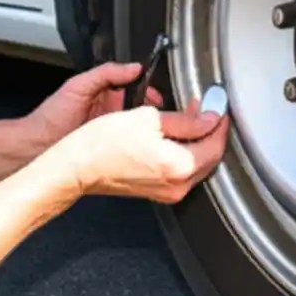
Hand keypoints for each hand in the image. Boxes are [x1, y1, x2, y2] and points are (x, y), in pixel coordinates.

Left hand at [27, 62, 164, 146]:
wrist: (36, 146)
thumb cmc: (51, 117)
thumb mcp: (78, 85)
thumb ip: (106, 72)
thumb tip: (134, 67)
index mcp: (106, 93)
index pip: (136, 87)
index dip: (149, 90)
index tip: (157, 96)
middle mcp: (112, 113)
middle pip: (141, 109)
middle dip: (152, 112)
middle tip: (157, 116)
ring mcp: (112, 133)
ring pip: (138, 128)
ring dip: (146, 129)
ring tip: (151, 130)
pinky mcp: (112, 150)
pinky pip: (131, 146)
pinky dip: (137, 145)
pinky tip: (139, 144)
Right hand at [52, 98, 229, 204]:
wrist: (77, 167)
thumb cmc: (103, 144)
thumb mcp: (148, 119)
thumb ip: (185, 119)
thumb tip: (209, 116)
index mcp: (179, 165)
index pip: (215, 142)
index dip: (218, 119)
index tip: (217, 103)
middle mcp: (178, 185)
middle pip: (210, 155)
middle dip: (209, 129)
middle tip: (204, 106)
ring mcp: (168, 192)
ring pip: (196, 163)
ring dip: (196, 139)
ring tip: (188, 116)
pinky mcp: (157, 191)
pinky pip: (181, 170)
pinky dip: (183, 151)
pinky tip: (174, 134)